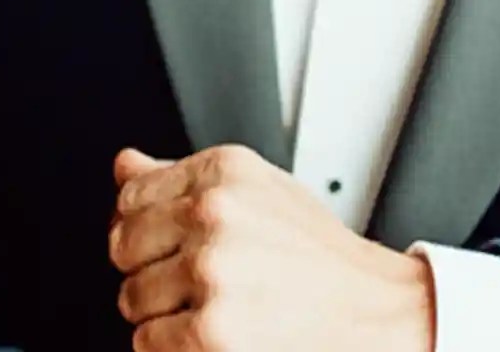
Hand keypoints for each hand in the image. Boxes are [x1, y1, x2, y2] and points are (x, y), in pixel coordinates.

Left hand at [109, 145, 435, 351]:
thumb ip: (184, 180)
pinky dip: (176, 347)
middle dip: (154, 270)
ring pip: (133, 298)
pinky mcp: (209, 329)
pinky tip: (220, 334)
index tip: (177, 245)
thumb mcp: (260, 194)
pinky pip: (148, 342)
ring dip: (166, 314)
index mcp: (226, 171)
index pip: (132, 196)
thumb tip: (126, 165)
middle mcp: (216, 212)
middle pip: (123, 247)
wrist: (376, 313)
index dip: (149, 230)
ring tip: (221, 308)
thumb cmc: (318, 260)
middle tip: (205, 283)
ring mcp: (211, 270)